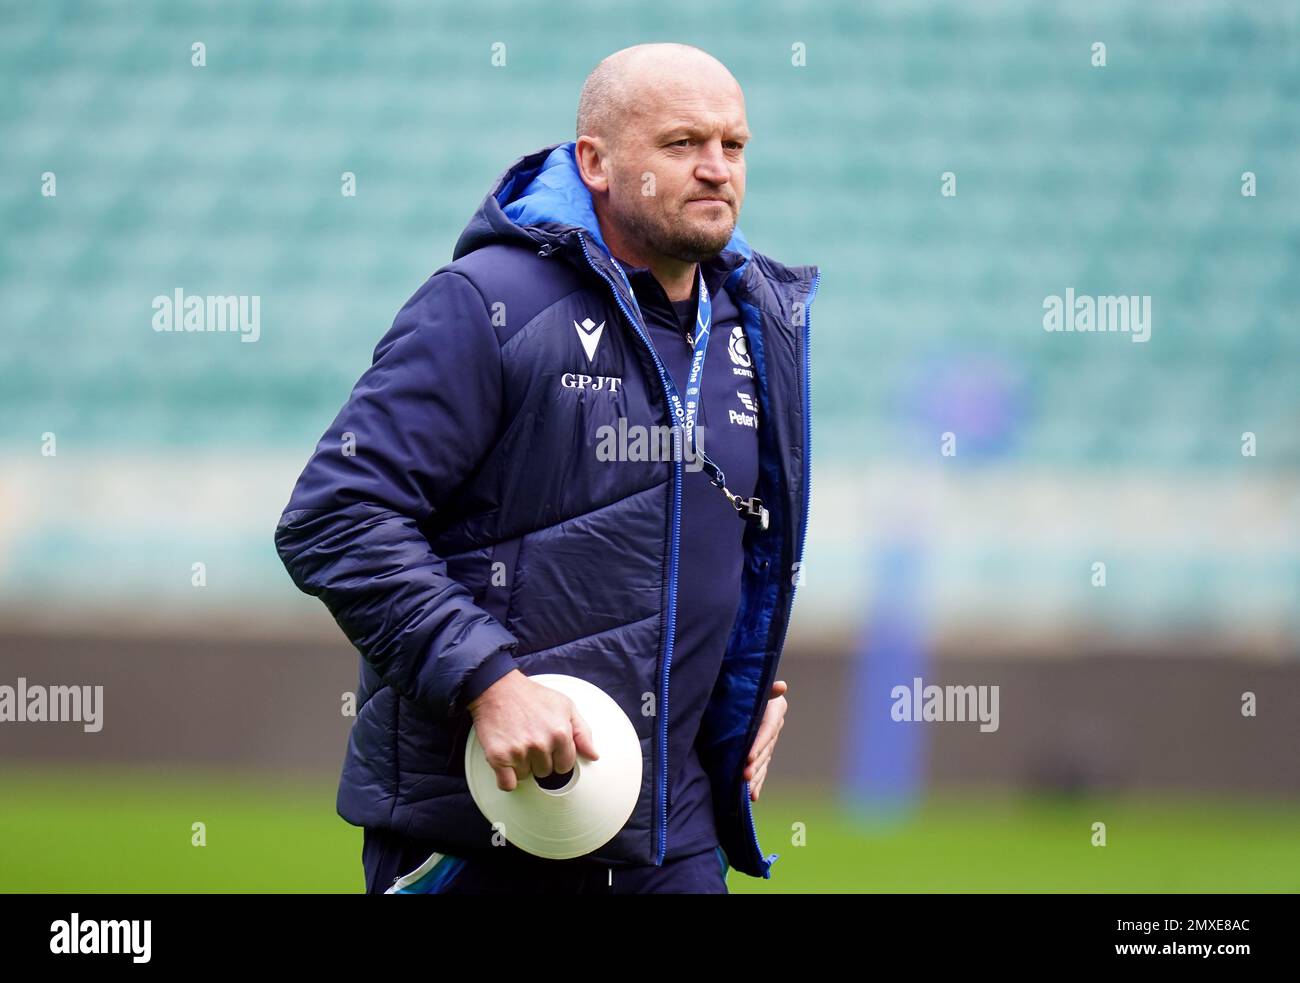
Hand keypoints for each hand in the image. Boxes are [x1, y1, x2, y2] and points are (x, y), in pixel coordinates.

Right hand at [466, 670, 599, 791]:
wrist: (498, 688)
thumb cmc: (532, 696)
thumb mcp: (565, 706)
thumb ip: (582, 732)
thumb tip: (593, 755)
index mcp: (560, 733)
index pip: (565, 766)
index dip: (556, 757)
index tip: (548, 747)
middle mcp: (541, 744)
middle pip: (545, 772)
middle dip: (539, 760)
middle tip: (530, 740)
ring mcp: (519, 751)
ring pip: (526, 776)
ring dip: (521, 766)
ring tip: (517, 743)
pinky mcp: (498, 757)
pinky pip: (507, 784)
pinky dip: (506, 778)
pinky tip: (506, 762)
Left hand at [744, 680, 786, 801]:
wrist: (740, 692)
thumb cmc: (745, 684)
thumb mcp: (754, 685)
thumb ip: (767, 689)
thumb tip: (782, 686)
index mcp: (775, 710)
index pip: (767, 731)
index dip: (758, 745)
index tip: (748, 757)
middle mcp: (774, 728)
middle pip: (765, 750)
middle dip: (755, 765)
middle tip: (744, 776)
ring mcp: (769, 742)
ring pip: (763, 763)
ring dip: (756, 777)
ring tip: (747, 790)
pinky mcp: (762, 752)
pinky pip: (762, 769)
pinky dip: (757, 783)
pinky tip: (752, 796)